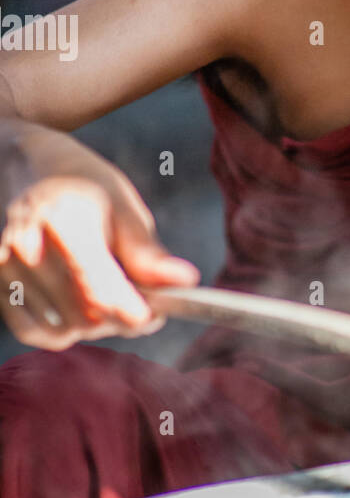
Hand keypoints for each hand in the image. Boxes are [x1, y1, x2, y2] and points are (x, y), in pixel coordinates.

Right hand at [0, 171, 198, 350]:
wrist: (24, 165)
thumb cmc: (83, 183)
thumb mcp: (123, 205)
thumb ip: (147, 252)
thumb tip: (184, 282)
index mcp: (64, 221)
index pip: (102, 294)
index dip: (138, 314)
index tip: (157, 311)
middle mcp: (26, 247)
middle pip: (86, 318)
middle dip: (121, 319)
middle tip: (137, 298)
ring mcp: (4, 267)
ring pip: (64, 331)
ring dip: (95, 325)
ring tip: (104, 290)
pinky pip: (36, 332)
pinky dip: (64, 329)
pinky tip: (76, 301)